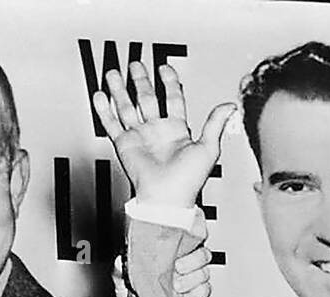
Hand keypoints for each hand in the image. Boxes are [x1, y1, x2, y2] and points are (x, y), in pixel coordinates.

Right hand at [93, 61, 233, 208]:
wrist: (167, 198)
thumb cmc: (188, 181)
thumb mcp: (208, 148)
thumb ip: (215, 124)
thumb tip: (229, 106)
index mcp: (177, 131)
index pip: (172, 99)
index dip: (169, 82)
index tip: (165, 68)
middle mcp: (157, 131)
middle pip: (147, 98)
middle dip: (141, 81)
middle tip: (136, 66)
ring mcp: (140, 136)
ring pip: (127, 106)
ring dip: (120, 90)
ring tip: (114, 73)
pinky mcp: (124, 144)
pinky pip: (111, 123)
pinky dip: (104, 109)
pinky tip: (100, 95)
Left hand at [111, 244, 212, 296]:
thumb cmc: (130, 288)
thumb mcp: (121, 275)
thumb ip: (120, 267)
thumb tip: (121, 262)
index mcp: (169, 247)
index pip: (189, 233)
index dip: (192, 236)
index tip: (181, 244)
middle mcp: (183, 258)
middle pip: (202, 253)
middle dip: (193, 261)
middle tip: (178, 268)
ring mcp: (191, 276)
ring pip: (205, 271)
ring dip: (194, 278)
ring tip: (178, 285)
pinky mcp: (196, 292)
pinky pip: (206, 289)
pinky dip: (199, 292)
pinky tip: (187, 296)